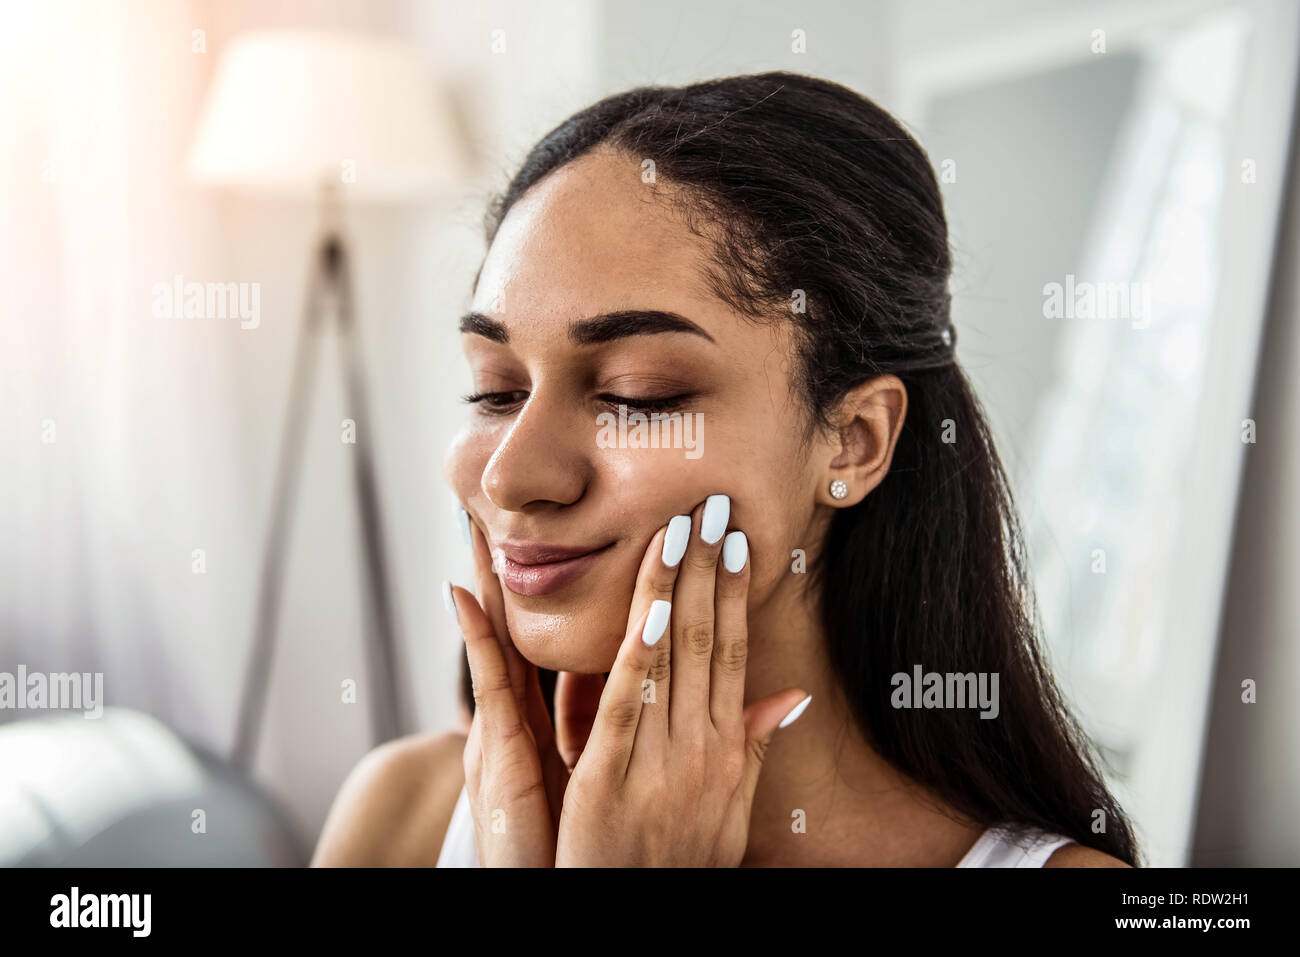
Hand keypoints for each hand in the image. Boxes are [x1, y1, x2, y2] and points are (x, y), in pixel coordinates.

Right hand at [447, 515, 602, 865]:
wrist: (560, 893)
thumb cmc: (581, 845)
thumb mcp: (601, 770)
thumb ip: (608, 718)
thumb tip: (624, 673)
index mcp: (550, 720)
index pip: (547, 637)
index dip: (543, 588)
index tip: (536, 535)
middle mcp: (521, 718)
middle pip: (514, 628)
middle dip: (503, 569)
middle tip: (489, 506)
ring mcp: (504, 731)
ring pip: (495, 641)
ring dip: (484, 582)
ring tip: (472, 525)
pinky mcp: (497, 753)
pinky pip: (490, 687)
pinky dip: (480, 640)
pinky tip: (465, 596)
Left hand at [554, 494, 810, 866]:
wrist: (637, 920)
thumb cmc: (678, 865)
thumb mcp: (731, 811)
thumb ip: (753, 748)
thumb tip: (789, 695)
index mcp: (724, 750)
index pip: (731, 653)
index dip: (733, 593)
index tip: (735, 539)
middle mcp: (699, 749)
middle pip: (703, 641)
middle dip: (706, 569)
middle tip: (708, 505)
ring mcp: (656, 764)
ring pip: (666, 660)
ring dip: (670, 589)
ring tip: (676, 529)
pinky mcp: (607, 781)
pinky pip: (623, 708)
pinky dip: (633, 657)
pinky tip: (640, 609)